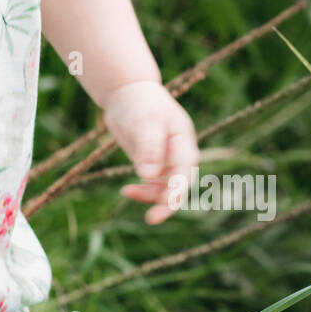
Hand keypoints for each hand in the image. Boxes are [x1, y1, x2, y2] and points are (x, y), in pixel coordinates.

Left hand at [100, 80, 199, 225]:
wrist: (126, 92)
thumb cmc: (140, 102)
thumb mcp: (144, 121)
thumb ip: (148, 147)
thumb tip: (148, 175)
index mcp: (183, 143)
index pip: (185, 172)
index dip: (177, 191)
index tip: (165, 204)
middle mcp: (178, 155)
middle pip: (177, 186)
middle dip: (166, 203)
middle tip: (151, 219)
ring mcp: (166, 160)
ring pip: (163, 188)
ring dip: (149, 196)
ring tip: (127, 192)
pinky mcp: (151, 163)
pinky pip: (150, 184)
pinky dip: (140, 190)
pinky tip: (126, 191)